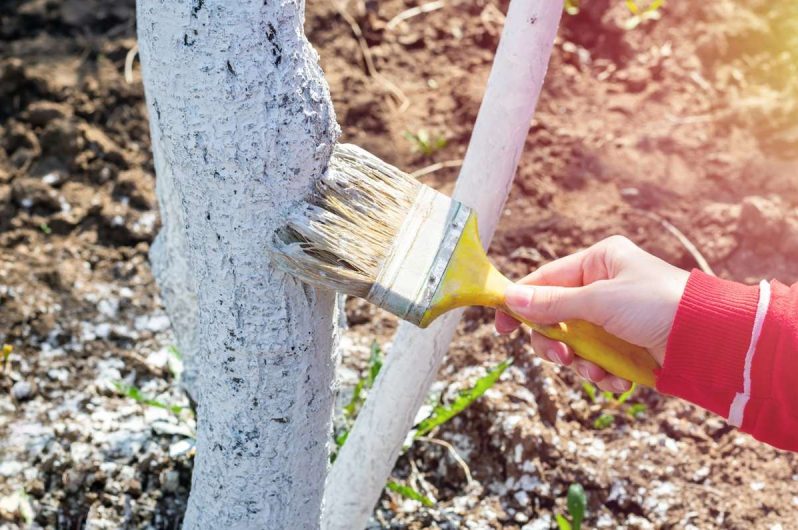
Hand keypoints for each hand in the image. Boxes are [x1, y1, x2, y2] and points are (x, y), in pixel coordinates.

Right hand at [495, 236, 688, 392]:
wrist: (710, 340)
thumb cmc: (658, 305)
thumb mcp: (598, 301)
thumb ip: (552, 304)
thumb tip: (510, 300)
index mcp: (598, 262)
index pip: (545, 280)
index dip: (521, 303)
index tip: (501, 327)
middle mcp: (603, 287)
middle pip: (555, 318)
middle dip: (556, 343)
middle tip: (562, 358)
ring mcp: (614, 318)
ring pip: (574, 345)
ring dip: (581, 363)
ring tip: (597, 372)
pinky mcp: (626, 345)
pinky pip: (597, 361)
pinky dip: (603, 374)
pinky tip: (618, 381)